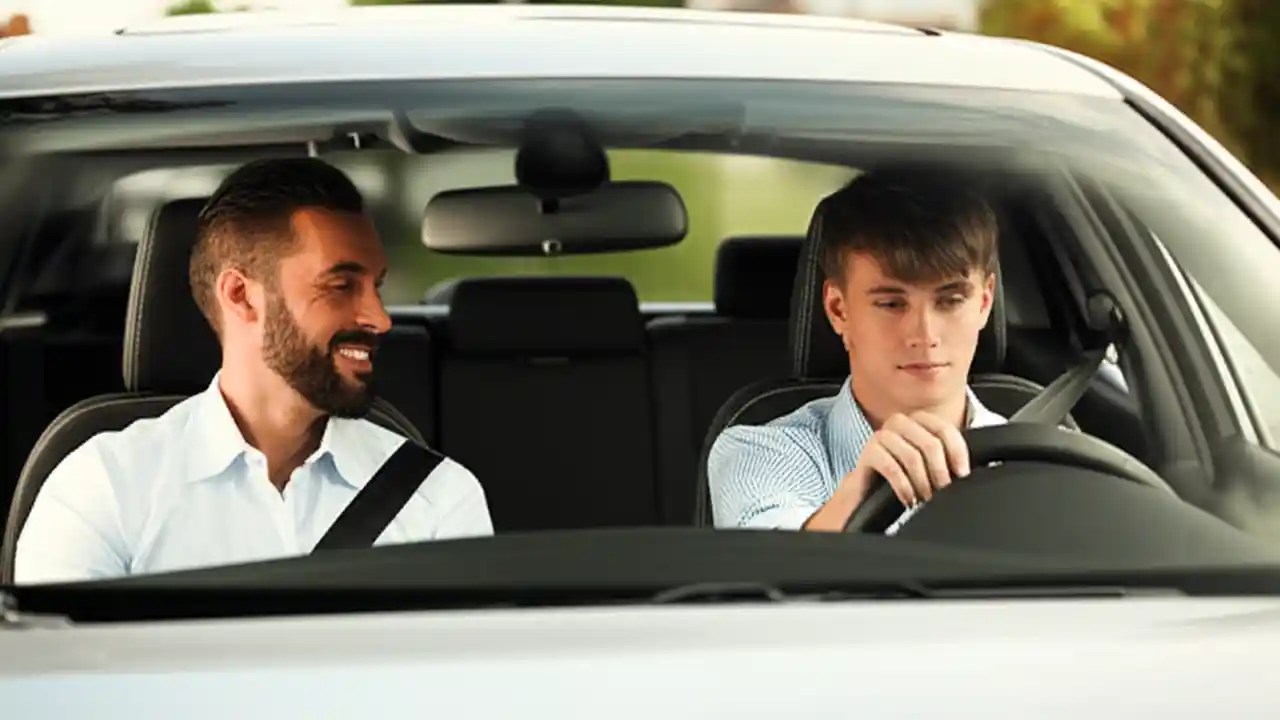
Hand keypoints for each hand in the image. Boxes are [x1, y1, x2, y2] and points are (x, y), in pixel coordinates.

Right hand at [853, 411, 971, 507]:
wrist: (871, 489)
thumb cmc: (905, 476)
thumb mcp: (929, 464)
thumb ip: (947, 458)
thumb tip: (965, 472)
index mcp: (919, 419)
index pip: (945, 430)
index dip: (957, 453)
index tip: (962, 476)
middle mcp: (900, 422)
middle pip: (930, 444)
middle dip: (940, 472)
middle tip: (942, 492)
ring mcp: (882, 435)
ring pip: (912, 457)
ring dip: (922, 483)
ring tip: (925, 499)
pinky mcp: (869, 452)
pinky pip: (892, 468)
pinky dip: (904, 487)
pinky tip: (908, 499)